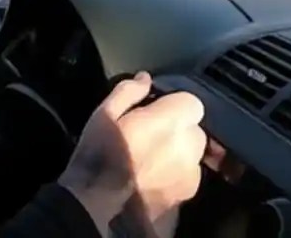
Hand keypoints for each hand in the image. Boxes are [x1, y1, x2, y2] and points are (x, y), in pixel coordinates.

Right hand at [58, 72, 207, 235]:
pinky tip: (151, 183)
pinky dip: (173, 179)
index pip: (192, 103)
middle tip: (149, 139)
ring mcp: (190, 176)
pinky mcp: (186, 199)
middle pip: (193, 131)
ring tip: (149, 165)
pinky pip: (185, 181)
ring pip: (191, 158)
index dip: (174, 107)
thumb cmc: (97, 158)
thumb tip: (145, 78)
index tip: (156, 113)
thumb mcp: (104, 115)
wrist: (97, 211)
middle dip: (177, 132)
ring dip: (177, 157)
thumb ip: (129, 92)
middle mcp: (189, 147)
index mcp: (172, 121)